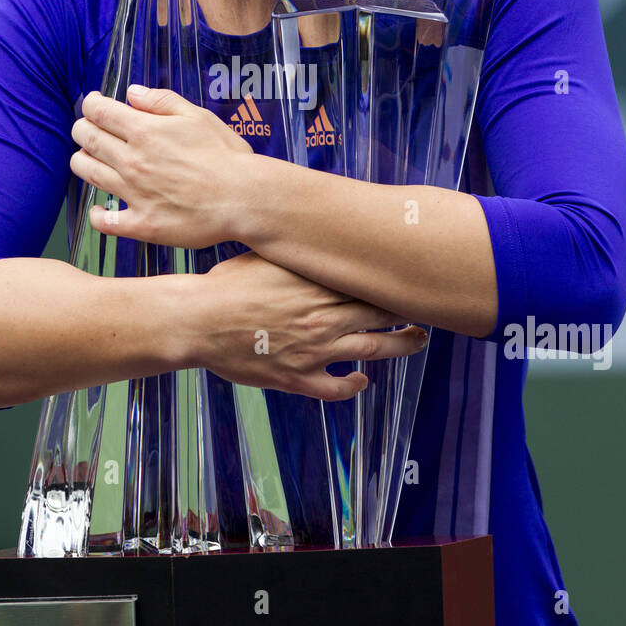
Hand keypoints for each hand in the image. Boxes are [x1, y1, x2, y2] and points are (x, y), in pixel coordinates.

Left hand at [70, 85, 253, 248]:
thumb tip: (132, 93)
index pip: (97, 111)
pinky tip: (103, 208)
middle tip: (88, 129)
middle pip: (86, 138)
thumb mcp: (198, 117)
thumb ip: (162, 101)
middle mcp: (132, 161)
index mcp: (145, 131)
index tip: (93, 105)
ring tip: (91, 159)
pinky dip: (97, 213)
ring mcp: (133, 194)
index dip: (90, 104)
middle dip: (82, 129)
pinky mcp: (141, 224)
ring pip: (86, 172)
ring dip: (82, 161)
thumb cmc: (227, 157)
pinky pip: (103, 221)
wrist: (244, 199)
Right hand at [191, 250, 428, 401]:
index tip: (415, 279)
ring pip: (373, 350)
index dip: (397, 283)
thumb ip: (298, 254)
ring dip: (400, 347)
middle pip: (382, 315)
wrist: (197, 320)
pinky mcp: (297, 377)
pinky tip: (362, 382)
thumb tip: (319, 238)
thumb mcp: (267, 257)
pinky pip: (335, 388)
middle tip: (427, 312)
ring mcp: (314, 350)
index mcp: (318, 285)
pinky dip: (353, 386)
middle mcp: (324, 317)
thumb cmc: (226, 285)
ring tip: (416, 343)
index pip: (372, 283)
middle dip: (408, 314)